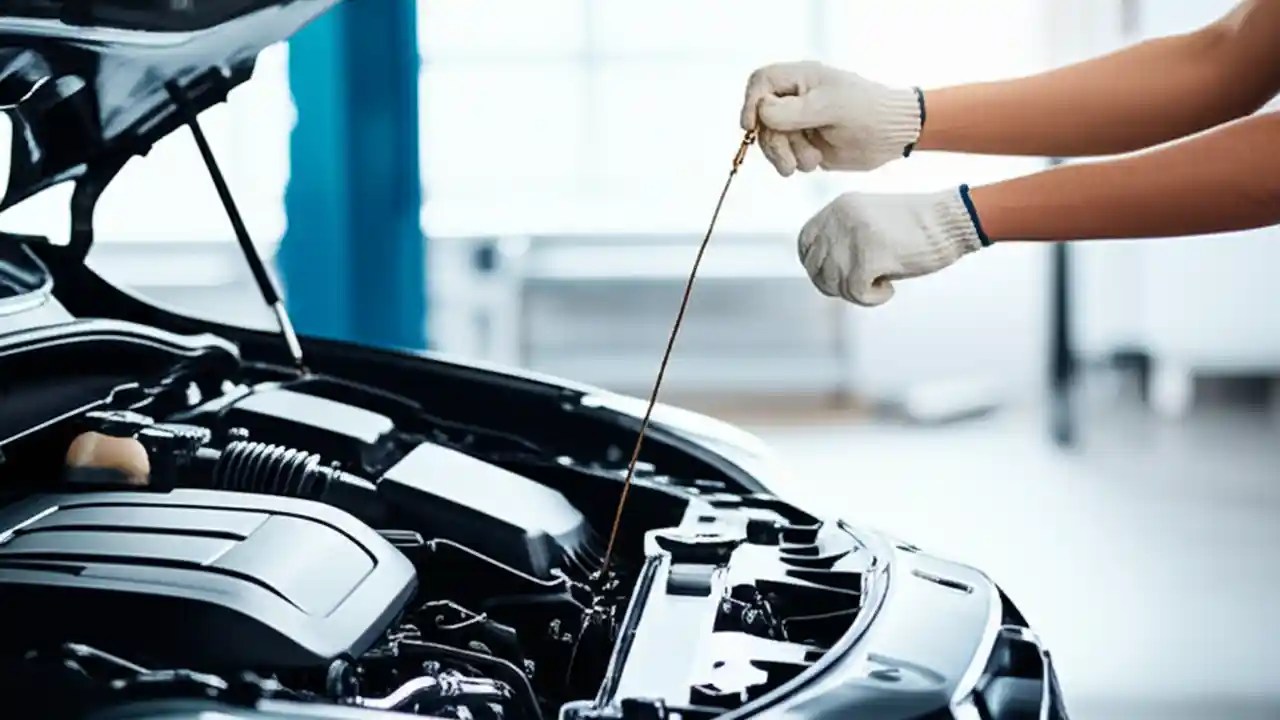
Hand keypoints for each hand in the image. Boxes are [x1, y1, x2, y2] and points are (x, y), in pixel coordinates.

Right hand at [740, 61, 923, 175]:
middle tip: (789, 161)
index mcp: (801, 79)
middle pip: (760, 118)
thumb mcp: (831, 107)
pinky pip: (782, 155)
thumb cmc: (868, 111)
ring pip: (770, 140)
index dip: (750, 102)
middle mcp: (794, 99)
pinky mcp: (802, 143)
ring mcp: (797, 122)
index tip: (750, 126)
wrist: (892, 136)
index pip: (761, 83)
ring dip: (785, 156)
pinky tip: (815, 161)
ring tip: (811, 161)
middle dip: (773, 142)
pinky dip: (794, 163)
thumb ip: (794, 110)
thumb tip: (762, 111)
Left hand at [798, 187, 987, 305]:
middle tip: (863, 285)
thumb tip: (822, 273)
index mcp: (838, 207)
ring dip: (856, 293)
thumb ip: (842, 239)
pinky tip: (889, 289)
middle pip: (817, 268)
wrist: (951, 221)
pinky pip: (855, 293)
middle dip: (836, 285)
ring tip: (880, 284)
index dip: (816, 266)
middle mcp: (840, 219)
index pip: (806, 242)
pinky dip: (871, 299)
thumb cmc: (917, 227)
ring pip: (834, 283)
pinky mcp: (870, 255)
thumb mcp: (868, 222)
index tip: (836, 276)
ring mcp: (853, 236)